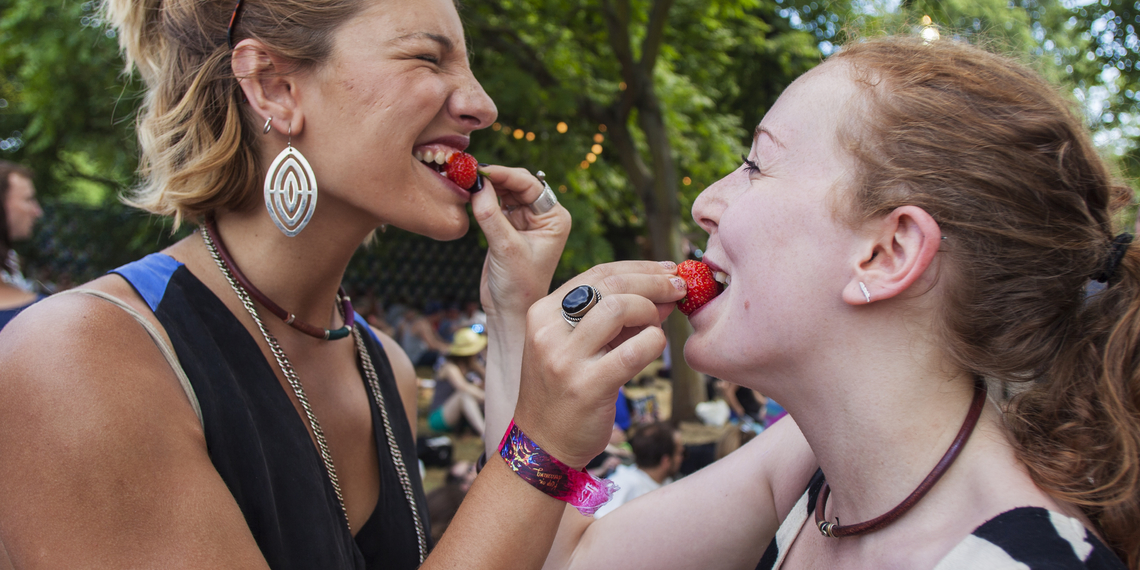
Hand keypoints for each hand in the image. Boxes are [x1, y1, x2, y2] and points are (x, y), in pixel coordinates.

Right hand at [470, 166, 570, 320]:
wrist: (508, 312)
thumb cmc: (518, 287)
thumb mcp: (505, 248)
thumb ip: (490, 214)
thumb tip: (477, 184)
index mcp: (555, 218)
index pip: (530, 185)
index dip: (505, 174)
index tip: (481, 170)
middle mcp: (543, 216)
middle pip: (517, 184)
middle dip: (494, 178)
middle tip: (468, 171)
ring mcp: (525, 221)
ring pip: (504, 192)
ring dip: (486, 186)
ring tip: (464, 179)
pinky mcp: (507, 227)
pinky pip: (494, 204)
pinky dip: (481, 198)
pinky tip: (468, 193)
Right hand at [512, 261, 685, 469]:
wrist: (541, 445)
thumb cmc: (564, 392)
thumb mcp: (577, 346)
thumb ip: (614, 319)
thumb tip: (663, 293)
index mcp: (542, 312)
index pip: (597, 273)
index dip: (639, 268)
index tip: (668, 270)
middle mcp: (549, 330)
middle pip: (611, 285)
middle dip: (654, 281)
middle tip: (680, 288)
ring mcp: (565, 358)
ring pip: (620, 308)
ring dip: (651, 312)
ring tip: (658, 326)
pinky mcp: (587, 386)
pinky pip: (635, 350)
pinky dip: (655, 342)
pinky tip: (656, 347)